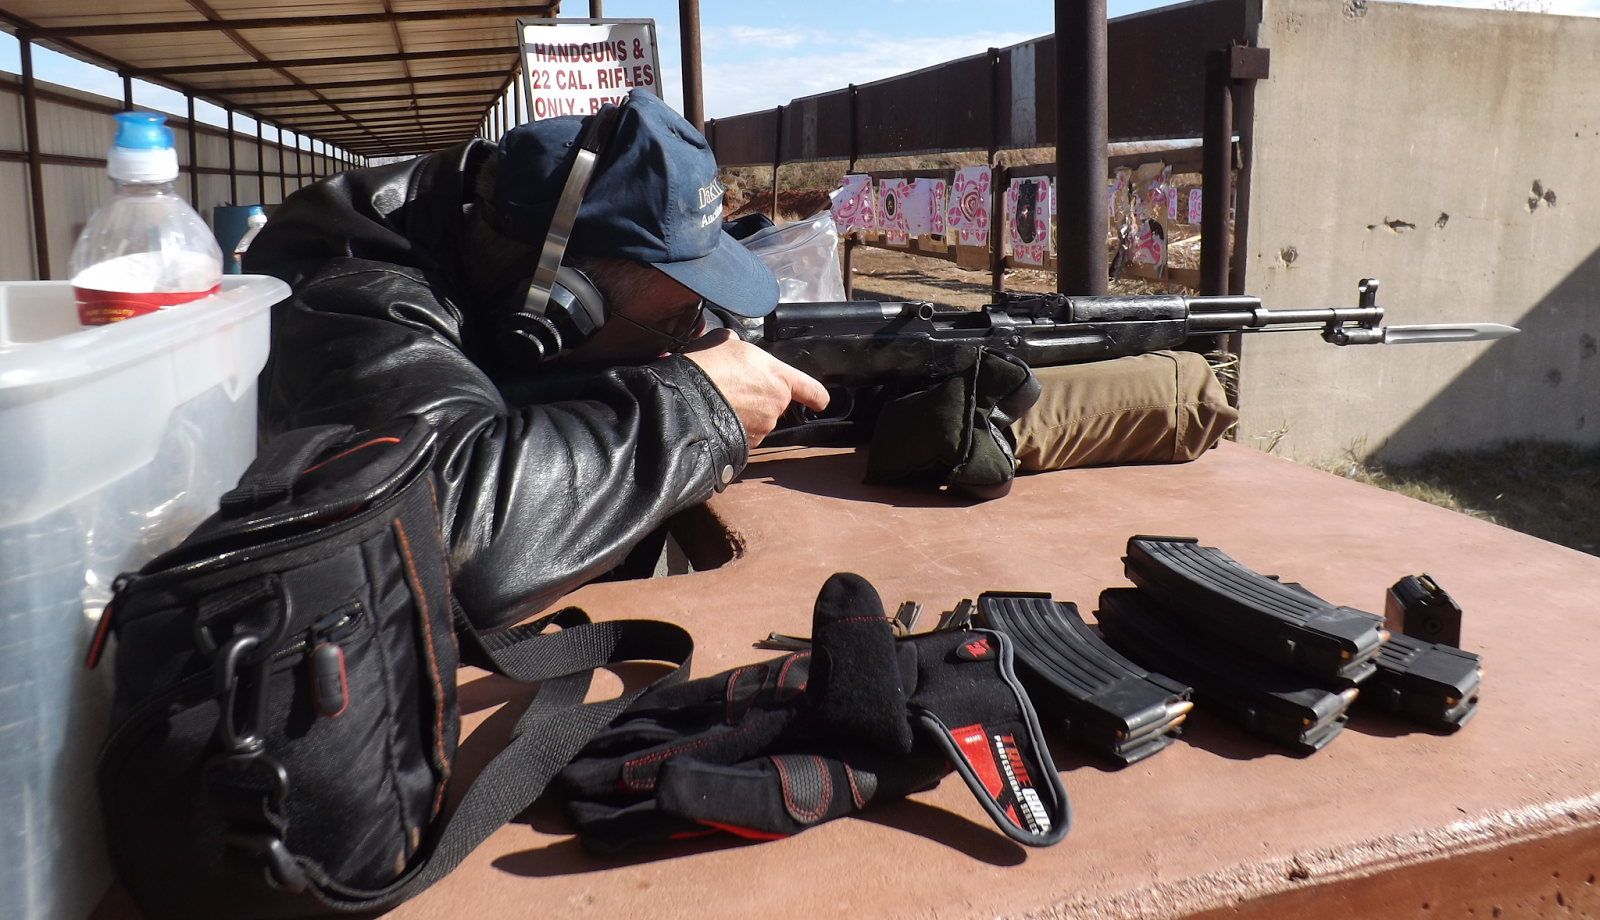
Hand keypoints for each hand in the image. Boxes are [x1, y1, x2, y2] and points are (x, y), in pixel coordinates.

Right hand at [680, 328, 828, 446]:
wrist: (687, 398)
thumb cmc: (707, 368)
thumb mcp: (725, 341)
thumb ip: (739, 344)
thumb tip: (733, 342)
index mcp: (779, 376)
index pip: (811, 390)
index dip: (816, 396)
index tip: (819, 401)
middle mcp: (776, 403)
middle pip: (775, 404)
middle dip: (759, 399)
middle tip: (736, 388)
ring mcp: (763, 426)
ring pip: (759, 421)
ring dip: (746, 414)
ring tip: (722, 400)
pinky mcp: (747, 443)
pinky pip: (744, 435)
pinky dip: (734, 427)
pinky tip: (718, 415)